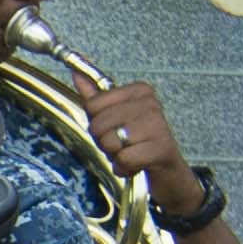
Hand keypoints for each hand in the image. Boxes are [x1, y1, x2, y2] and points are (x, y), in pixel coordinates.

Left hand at [76, 79, 200, 212]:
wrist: (166, 170)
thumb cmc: (136, 142)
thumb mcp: (114, 117)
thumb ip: (95, 97)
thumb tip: (76, 73)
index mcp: (139, 90)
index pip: (93, 105)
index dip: (96, 123)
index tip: (114, 128)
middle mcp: (151, 103)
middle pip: (98, 124)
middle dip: (103, 141)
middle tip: (122, 144)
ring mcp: (158, 125)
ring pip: (110, 142)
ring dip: (114, 155)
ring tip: (130, 152)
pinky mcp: (161, 148)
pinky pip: (123, 159)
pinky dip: (123, 167)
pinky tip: (136, 165)